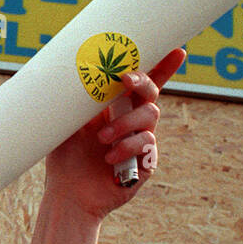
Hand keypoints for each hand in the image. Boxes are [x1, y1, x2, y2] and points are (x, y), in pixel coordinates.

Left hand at [43, 48, 184, 220]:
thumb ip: (79, 98)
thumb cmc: (66, 157)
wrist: (67, 194)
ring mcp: (141, 141)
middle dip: (142, 82)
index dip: (162, 66)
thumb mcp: (68, 122)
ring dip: (124, 123)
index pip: (142, 83)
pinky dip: (127, 147)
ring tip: (101, 139)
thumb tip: (77, 67)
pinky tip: (109, 158)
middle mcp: (132, 122)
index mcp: (115, 108)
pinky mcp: (146, 163)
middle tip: (125, 80)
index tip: (177, 50)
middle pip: (151, 93)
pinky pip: (147, 145)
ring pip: (150, 117)